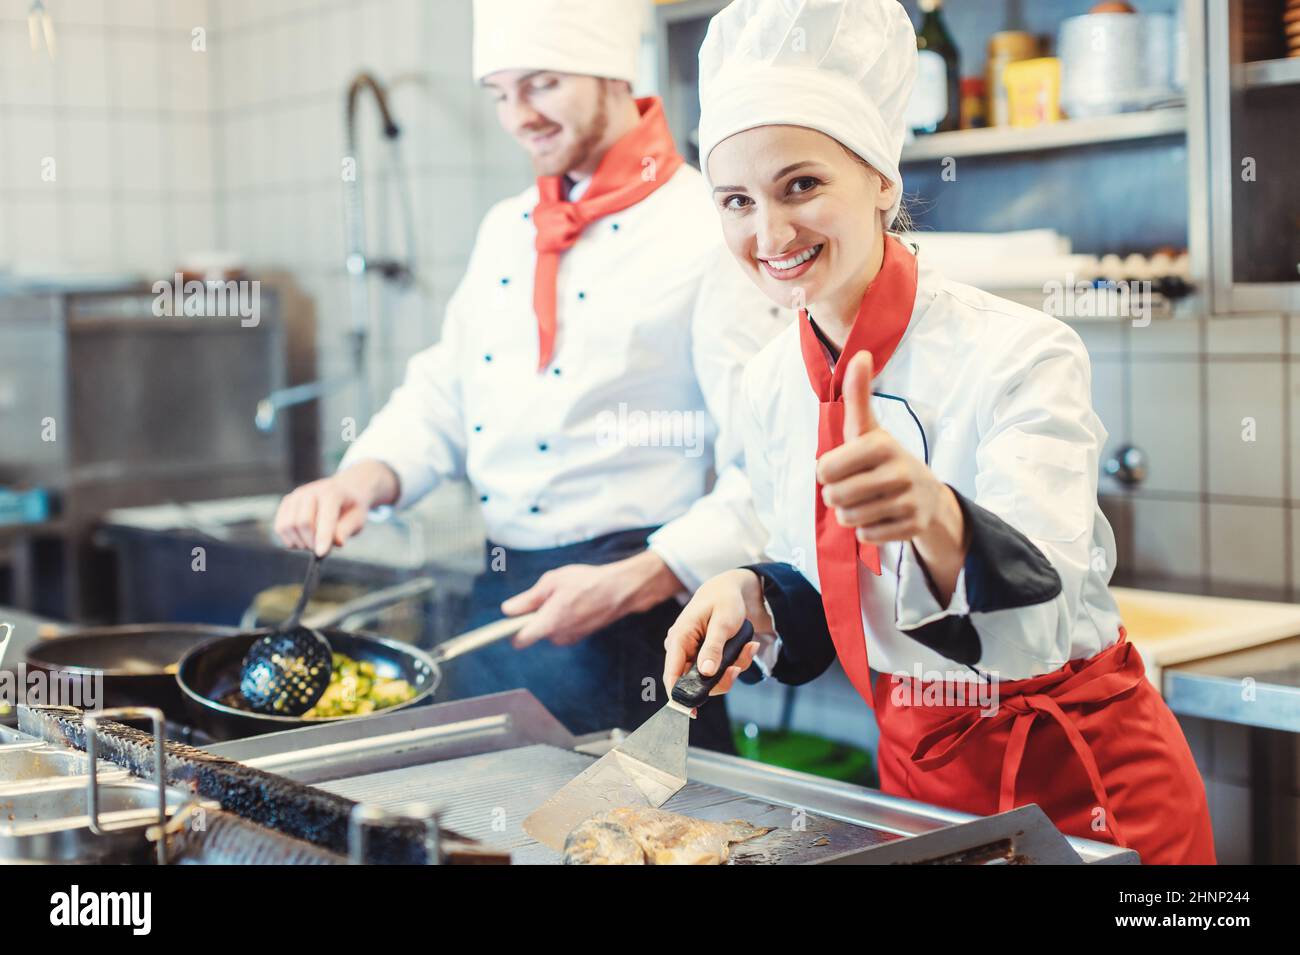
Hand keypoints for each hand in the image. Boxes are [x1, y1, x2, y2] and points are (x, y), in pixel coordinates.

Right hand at [273, 460, 398, 556]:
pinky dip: (289, 540)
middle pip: (303, 522)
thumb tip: (336, 542)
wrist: (342, 491)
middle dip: (311, 542)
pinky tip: (302, 541)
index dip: (323, 537)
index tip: (321, 554)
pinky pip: (280, 527)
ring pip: (287, 525)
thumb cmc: (350, 508)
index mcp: (331, 492)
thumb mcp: (357, 519)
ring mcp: (296, 496)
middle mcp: (310, 491)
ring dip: (299, 542)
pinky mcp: (286, 504)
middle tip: (321, 550)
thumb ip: (346, 530)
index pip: (324, 516)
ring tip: (313, 544)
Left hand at [500, 551, 682, 647]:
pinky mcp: (581, 636)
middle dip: (535, 617)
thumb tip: (508, 610)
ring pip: (550, 630)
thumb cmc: (587, 582)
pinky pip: (563, 629)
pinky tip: (575, 602)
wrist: (621, 590)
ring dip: (551, 616)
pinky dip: (564, 618)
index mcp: (549, 623)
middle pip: (534, 632)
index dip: (508, 633)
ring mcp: (572, 638)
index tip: (503, 625)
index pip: (519, 640)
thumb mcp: (552, 582)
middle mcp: (559, 636)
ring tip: (565, 596)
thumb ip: (528, 599)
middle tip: (546, 596)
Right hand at [662, 569, 765, 698]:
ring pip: (711, 677)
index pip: (672, 674)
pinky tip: (749, 646)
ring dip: (733, 668)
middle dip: (721, 679)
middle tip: (738, 668)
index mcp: (680, 638)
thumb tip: (706, 673)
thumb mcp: (723, 622)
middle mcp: (683, 648)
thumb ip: (713, 647)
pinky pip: (719, 670)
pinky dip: (736, 662)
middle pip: (695, 681)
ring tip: (749, 648)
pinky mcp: (705, 656)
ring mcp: (694, 653)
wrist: (730, 590)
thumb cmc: (724, 601)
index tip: (690, 713)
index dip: (678, 695)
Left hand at [816, 352, 965, 596]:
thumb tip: (858, 354)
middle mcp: (897, 472)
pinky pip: (866, 536)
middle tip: (852, 487)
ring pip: (849, 519)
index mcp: (880, 444)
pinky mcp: (911, 527)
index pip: (824, 470)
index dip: (826, 472)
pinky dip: (868, 530)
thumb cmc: (885, 459)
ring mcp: (907, 501)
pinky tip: (881, 516)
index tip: (840, 467)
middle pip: (834, 497)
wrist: (929, 496)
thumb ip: (858, 395)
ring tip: (866, 501)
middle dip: (836, 495)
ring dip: (850, 514)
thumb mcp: (869, 428)